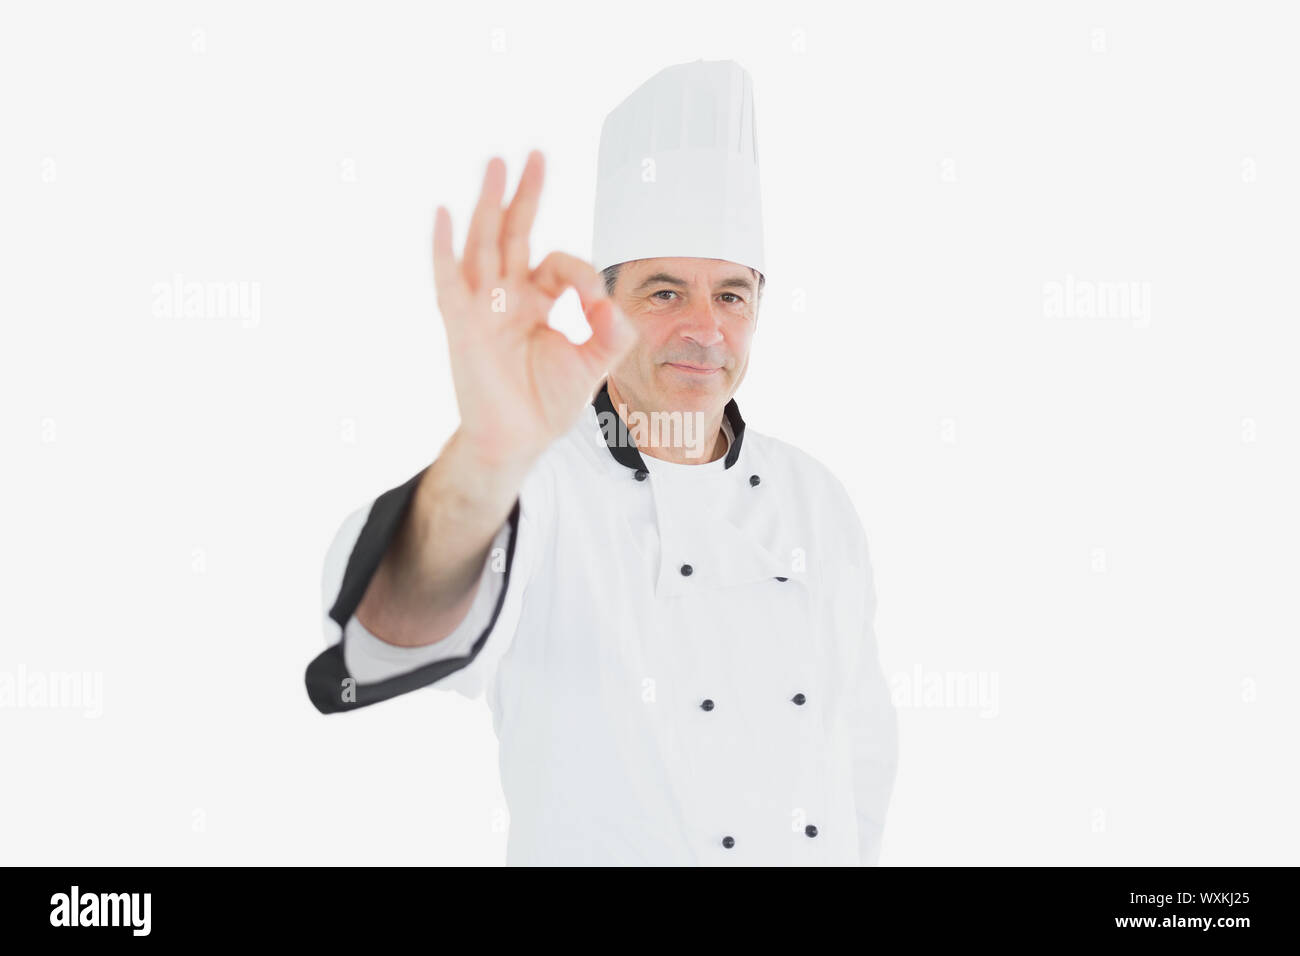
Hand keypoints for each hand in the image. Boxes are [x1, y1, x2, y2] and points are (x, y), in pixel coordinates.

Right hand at [433, 150, 636, 470]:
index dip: (581, 274)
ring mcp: (481, 307)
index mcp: (534, 300)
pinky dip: (444, 248)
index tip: (595, 299)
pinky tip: (444, 214)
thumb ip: (610, 332)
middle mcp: (505, 296)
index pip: (557, 264)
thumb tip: (611, 302)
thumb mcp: (593, 364)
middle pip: (514, 232)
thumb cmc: (546, 403)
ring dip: (490, 204)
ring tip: (497, 164)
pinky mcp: (461, 324)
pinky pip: (448, 280)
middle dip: (525, 194)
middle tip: (535, 154)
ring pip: (484, 243)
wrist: (517, 440)